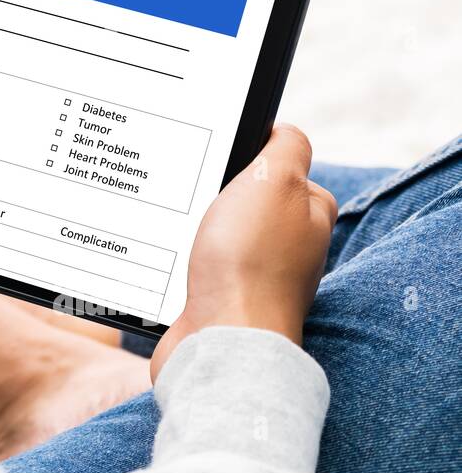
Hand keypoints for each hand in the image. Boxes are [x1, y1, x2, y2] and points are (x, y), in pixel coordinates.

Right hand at [150, 124, 336, 379]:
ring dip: (192, 225)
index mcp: (307, 214)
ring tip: (174, 219)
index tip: (219, 146)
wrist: (220, 341)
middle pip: (246, 200)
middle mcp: (287, 248)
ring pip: (217, 233)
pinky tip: (166, 254)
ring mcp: (253, 277)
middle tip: (189, 184)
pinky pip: (195, 265)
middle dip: (215, 190)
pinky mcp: (219, 302)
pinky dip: (179, 258)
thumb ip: (286, 146)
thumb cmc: (250, 261)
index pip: (284, 166)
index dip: (251, 151)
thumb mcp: (276, 180)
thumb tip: (282, 131)